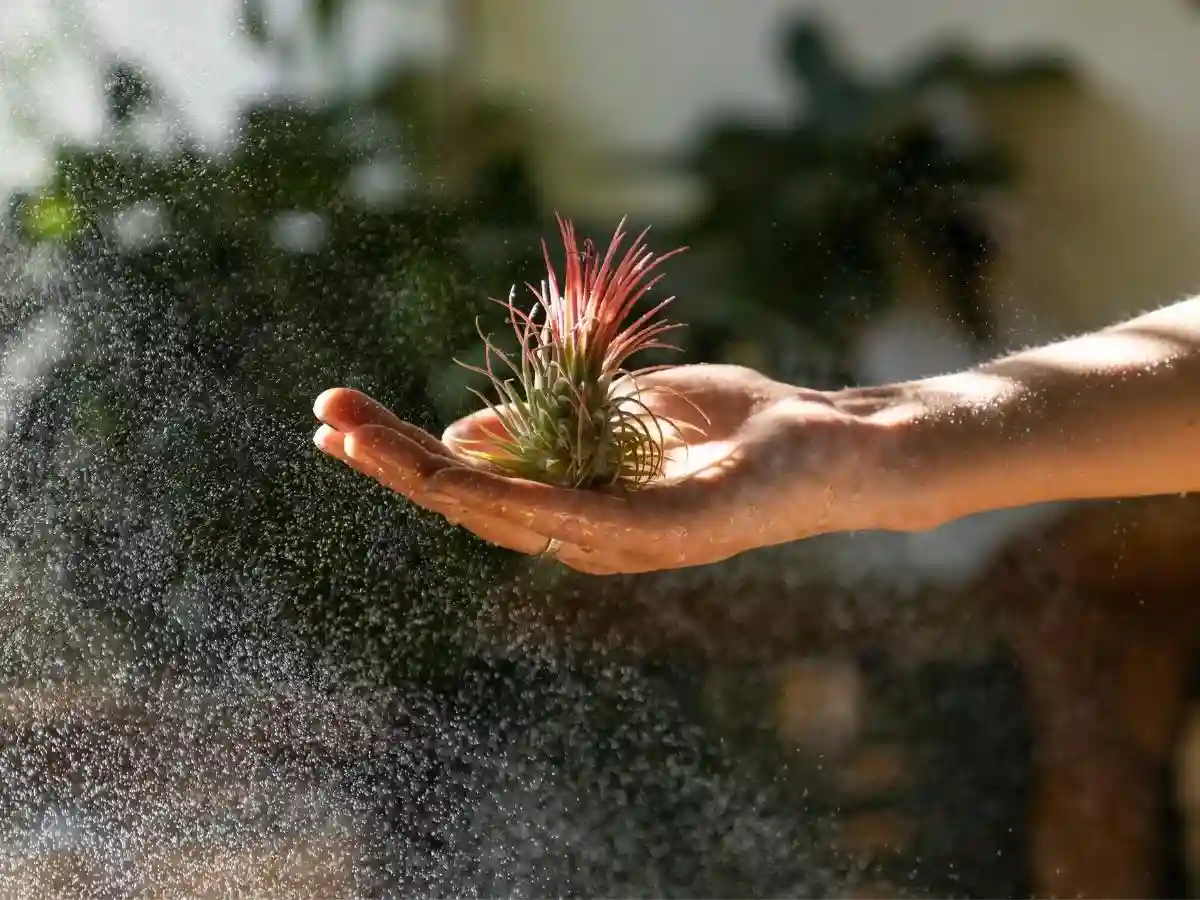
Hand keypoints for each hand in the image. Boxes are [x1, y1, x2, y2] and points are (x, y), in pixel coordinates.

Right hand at [312, 364, 876, 573]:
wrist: (839, 444)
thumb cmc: (741, 422)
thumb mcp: (627, 404)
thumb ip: (548, 418)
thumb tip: (459, 429)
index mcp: (580, 506)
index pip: (475, 483)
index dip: (407, 454)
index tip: (343, 416)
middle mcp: (588, 537)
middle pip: (471, 501)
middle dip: (393, 462)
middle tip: (323, 419)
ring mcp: (623, 542)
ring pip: (503, 511)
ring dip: (425, 473)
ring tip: (356, 434)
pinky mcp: (664, 532)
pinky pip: (570, 514)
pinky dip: (503, 491)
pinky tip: (447, 466)